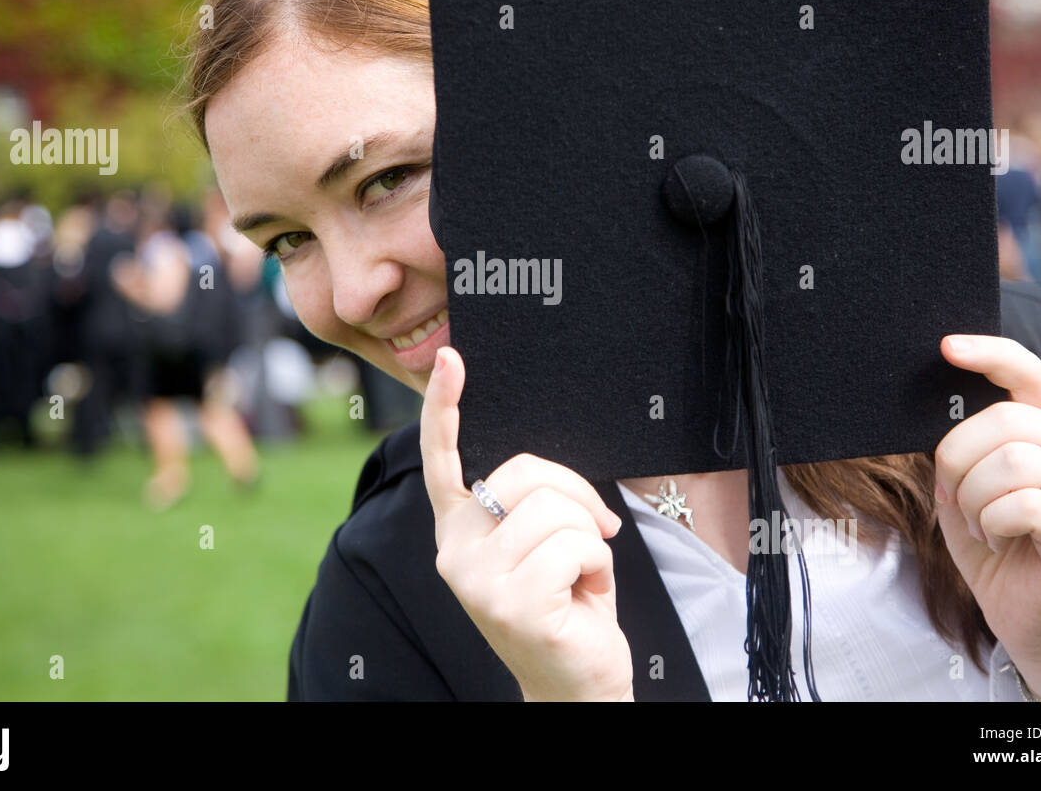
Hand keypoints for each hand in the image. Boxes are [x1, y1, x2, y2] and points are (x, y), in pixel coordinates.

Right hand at [420, 346, 633, 701]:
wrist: (577, 682)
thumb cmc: (566, 605)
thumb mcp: (541, 543)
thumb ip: (529, 502)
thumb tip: (552, 481)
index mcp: (458, 532)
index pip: (443, 460)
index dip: (445, 406)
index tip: (451, 358)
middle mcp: (455, 553)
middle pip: (527, 473)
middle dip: (577, 496)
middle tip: (591, 537)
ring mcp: (477, 580)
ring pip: (557, 509)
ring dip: (590, 538)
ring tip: (580, 576)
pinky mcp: (513, 602)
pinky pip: (576, 544)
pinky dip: (598, 564)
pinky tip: (585, 595)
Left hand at [935, 334, 1040, 699]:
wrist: (1026, 617)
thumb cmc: (995, 544)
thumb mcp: (964, 485)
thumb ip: (960, 447)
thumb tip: (932, 408)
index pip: (1028, 374)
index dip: (990, 354)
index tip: (947, 346)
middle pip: (1003, 420)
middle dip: (957, 458)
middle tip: (957, 496)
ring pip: (1011, 461)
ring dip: (974, 498)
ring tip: (981, 524)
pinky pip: (1023, 506)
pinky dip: (992, 524)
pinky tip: (999, 540)